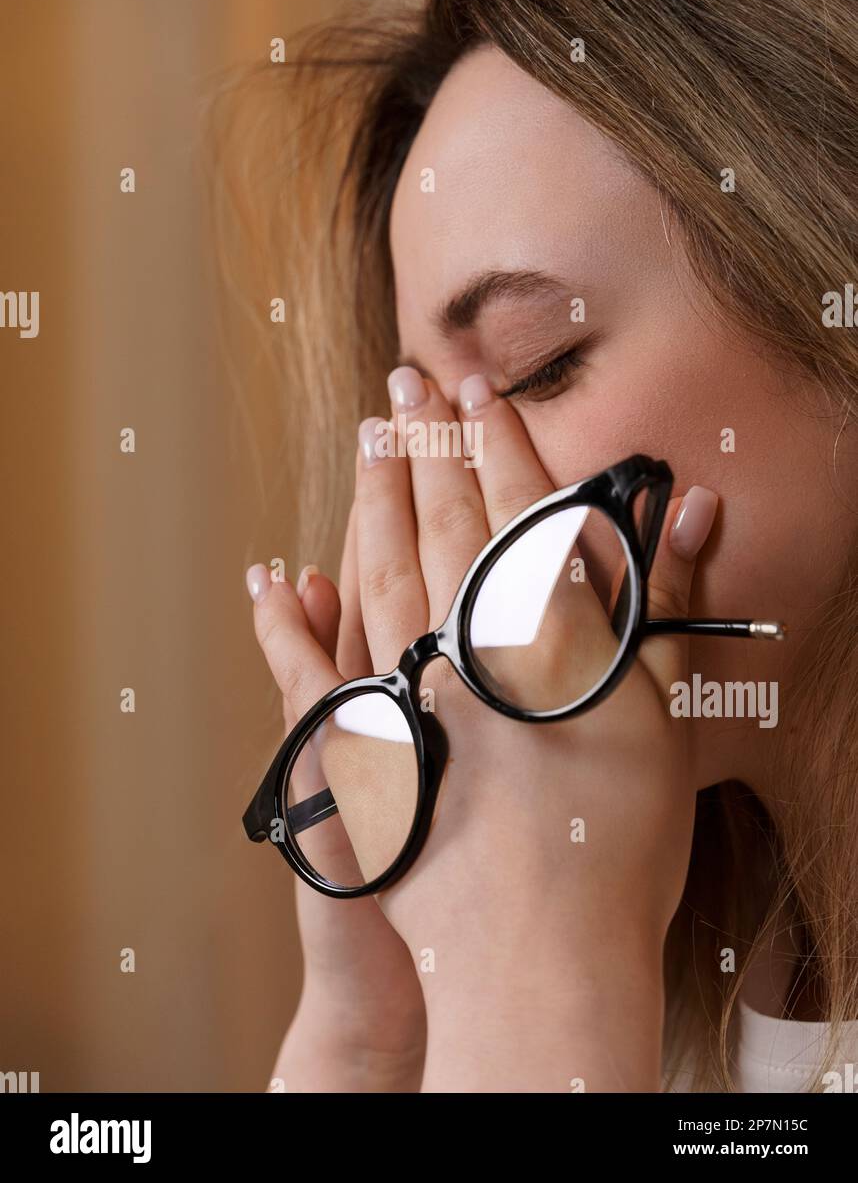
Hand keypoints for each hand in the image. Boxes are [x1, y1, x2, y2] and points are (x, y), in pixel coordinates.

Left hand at [251, 370, 715, 1089]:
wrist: (540, 954)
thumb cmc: (618, 841)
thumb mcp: (660, 717)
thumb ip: (662, 603)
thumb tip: (691, 510)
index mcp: (545, 630)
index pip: (515, 508)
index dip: (495, 441)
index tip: (476, 386)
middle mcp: (466, 642)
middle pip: (441, 521)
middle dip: (424, 444)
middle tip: (404, 382)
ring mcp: (401, 691)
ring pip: (379, 570)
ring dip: (372, 498)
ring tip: (366, 438)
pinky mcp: (354, 747)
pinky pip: (305, 669)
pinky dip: (282, 619)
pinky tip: (271, 575)